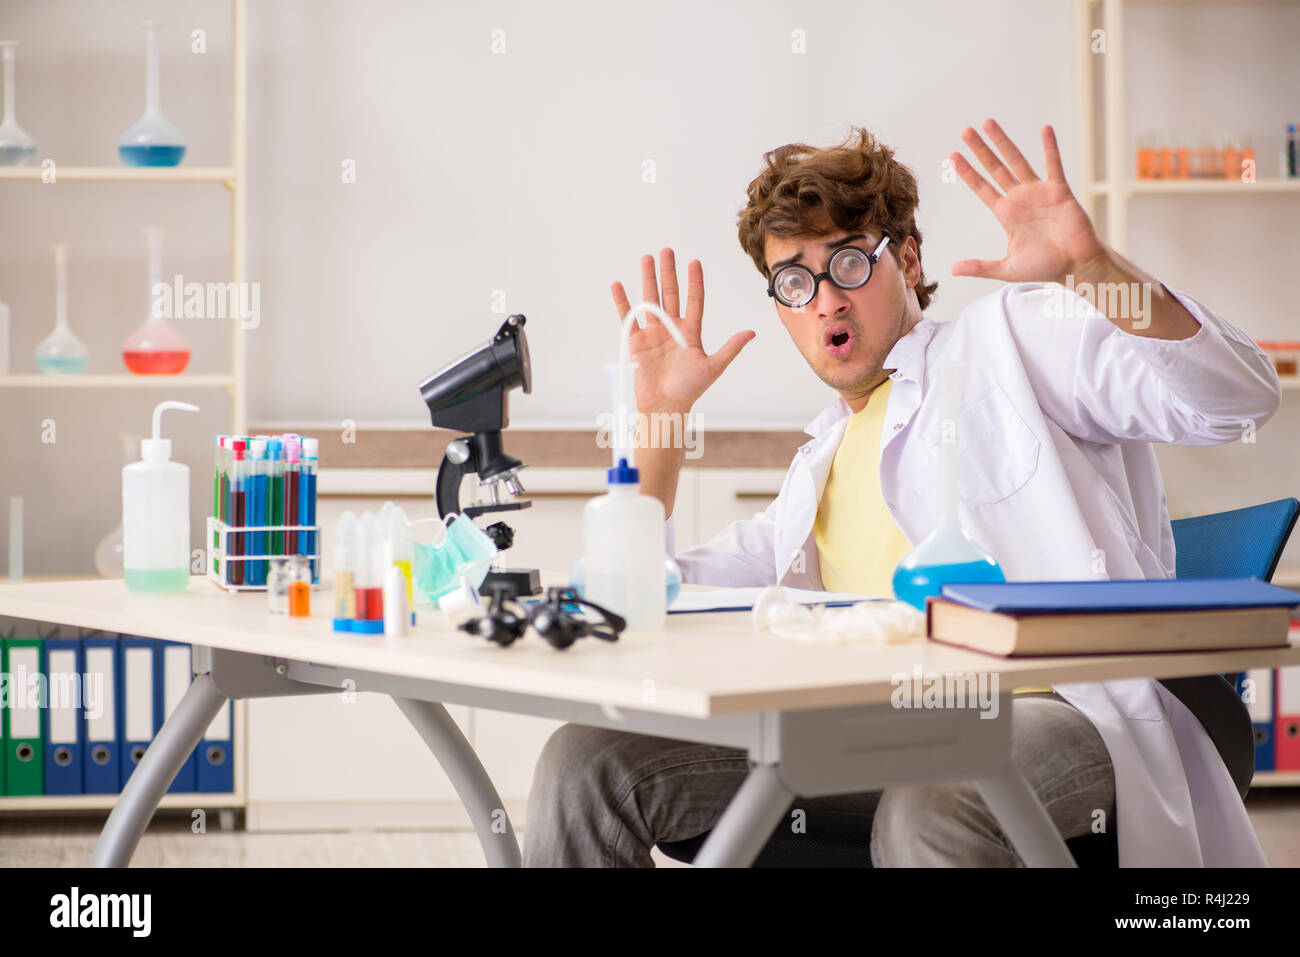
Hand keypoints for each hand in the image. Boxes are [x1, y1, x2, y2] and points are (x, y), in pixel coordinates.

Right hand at [610, 249, 754, 413]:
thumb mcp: (714, 367)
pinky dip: (622, 302)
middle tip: (667, 250)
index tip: (694, 262)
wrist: (665, 406)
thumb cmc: (690, 389)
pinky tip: (618, 285)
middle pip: (671, 294)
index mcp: (690, 332)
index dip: (694, 282)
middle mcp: (672, 329)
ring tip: (646, 258)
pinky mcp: (636, 342)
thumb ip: (730, 348)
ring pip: (650, 300)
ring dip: (648, 279)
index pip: (694, 301)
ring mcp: (653, 334)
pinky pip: (628, 317)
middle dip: (669, 272)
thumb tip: (751, 332)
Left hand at [949, 119, 1108, 284]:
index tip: (952, 157)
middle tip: (965, 131)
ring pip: (1017, 161)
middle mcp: (1019, 198)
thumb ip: (980, 267)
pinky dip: (1050, 147)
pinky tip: (1044, 129)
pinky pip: (1054, 165)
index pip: (981, 188)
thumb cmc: (1044, 266)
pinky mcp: (1059, 190)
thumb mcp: (1006, 268)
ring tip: (988, 123)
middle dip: (980, 150)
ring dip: (1003, 142)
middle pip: (995, 168)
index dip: (967, 173)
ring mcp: (1038, 192)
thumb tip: (953, 270)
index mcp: (1006, 213)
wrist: (1075, 266)